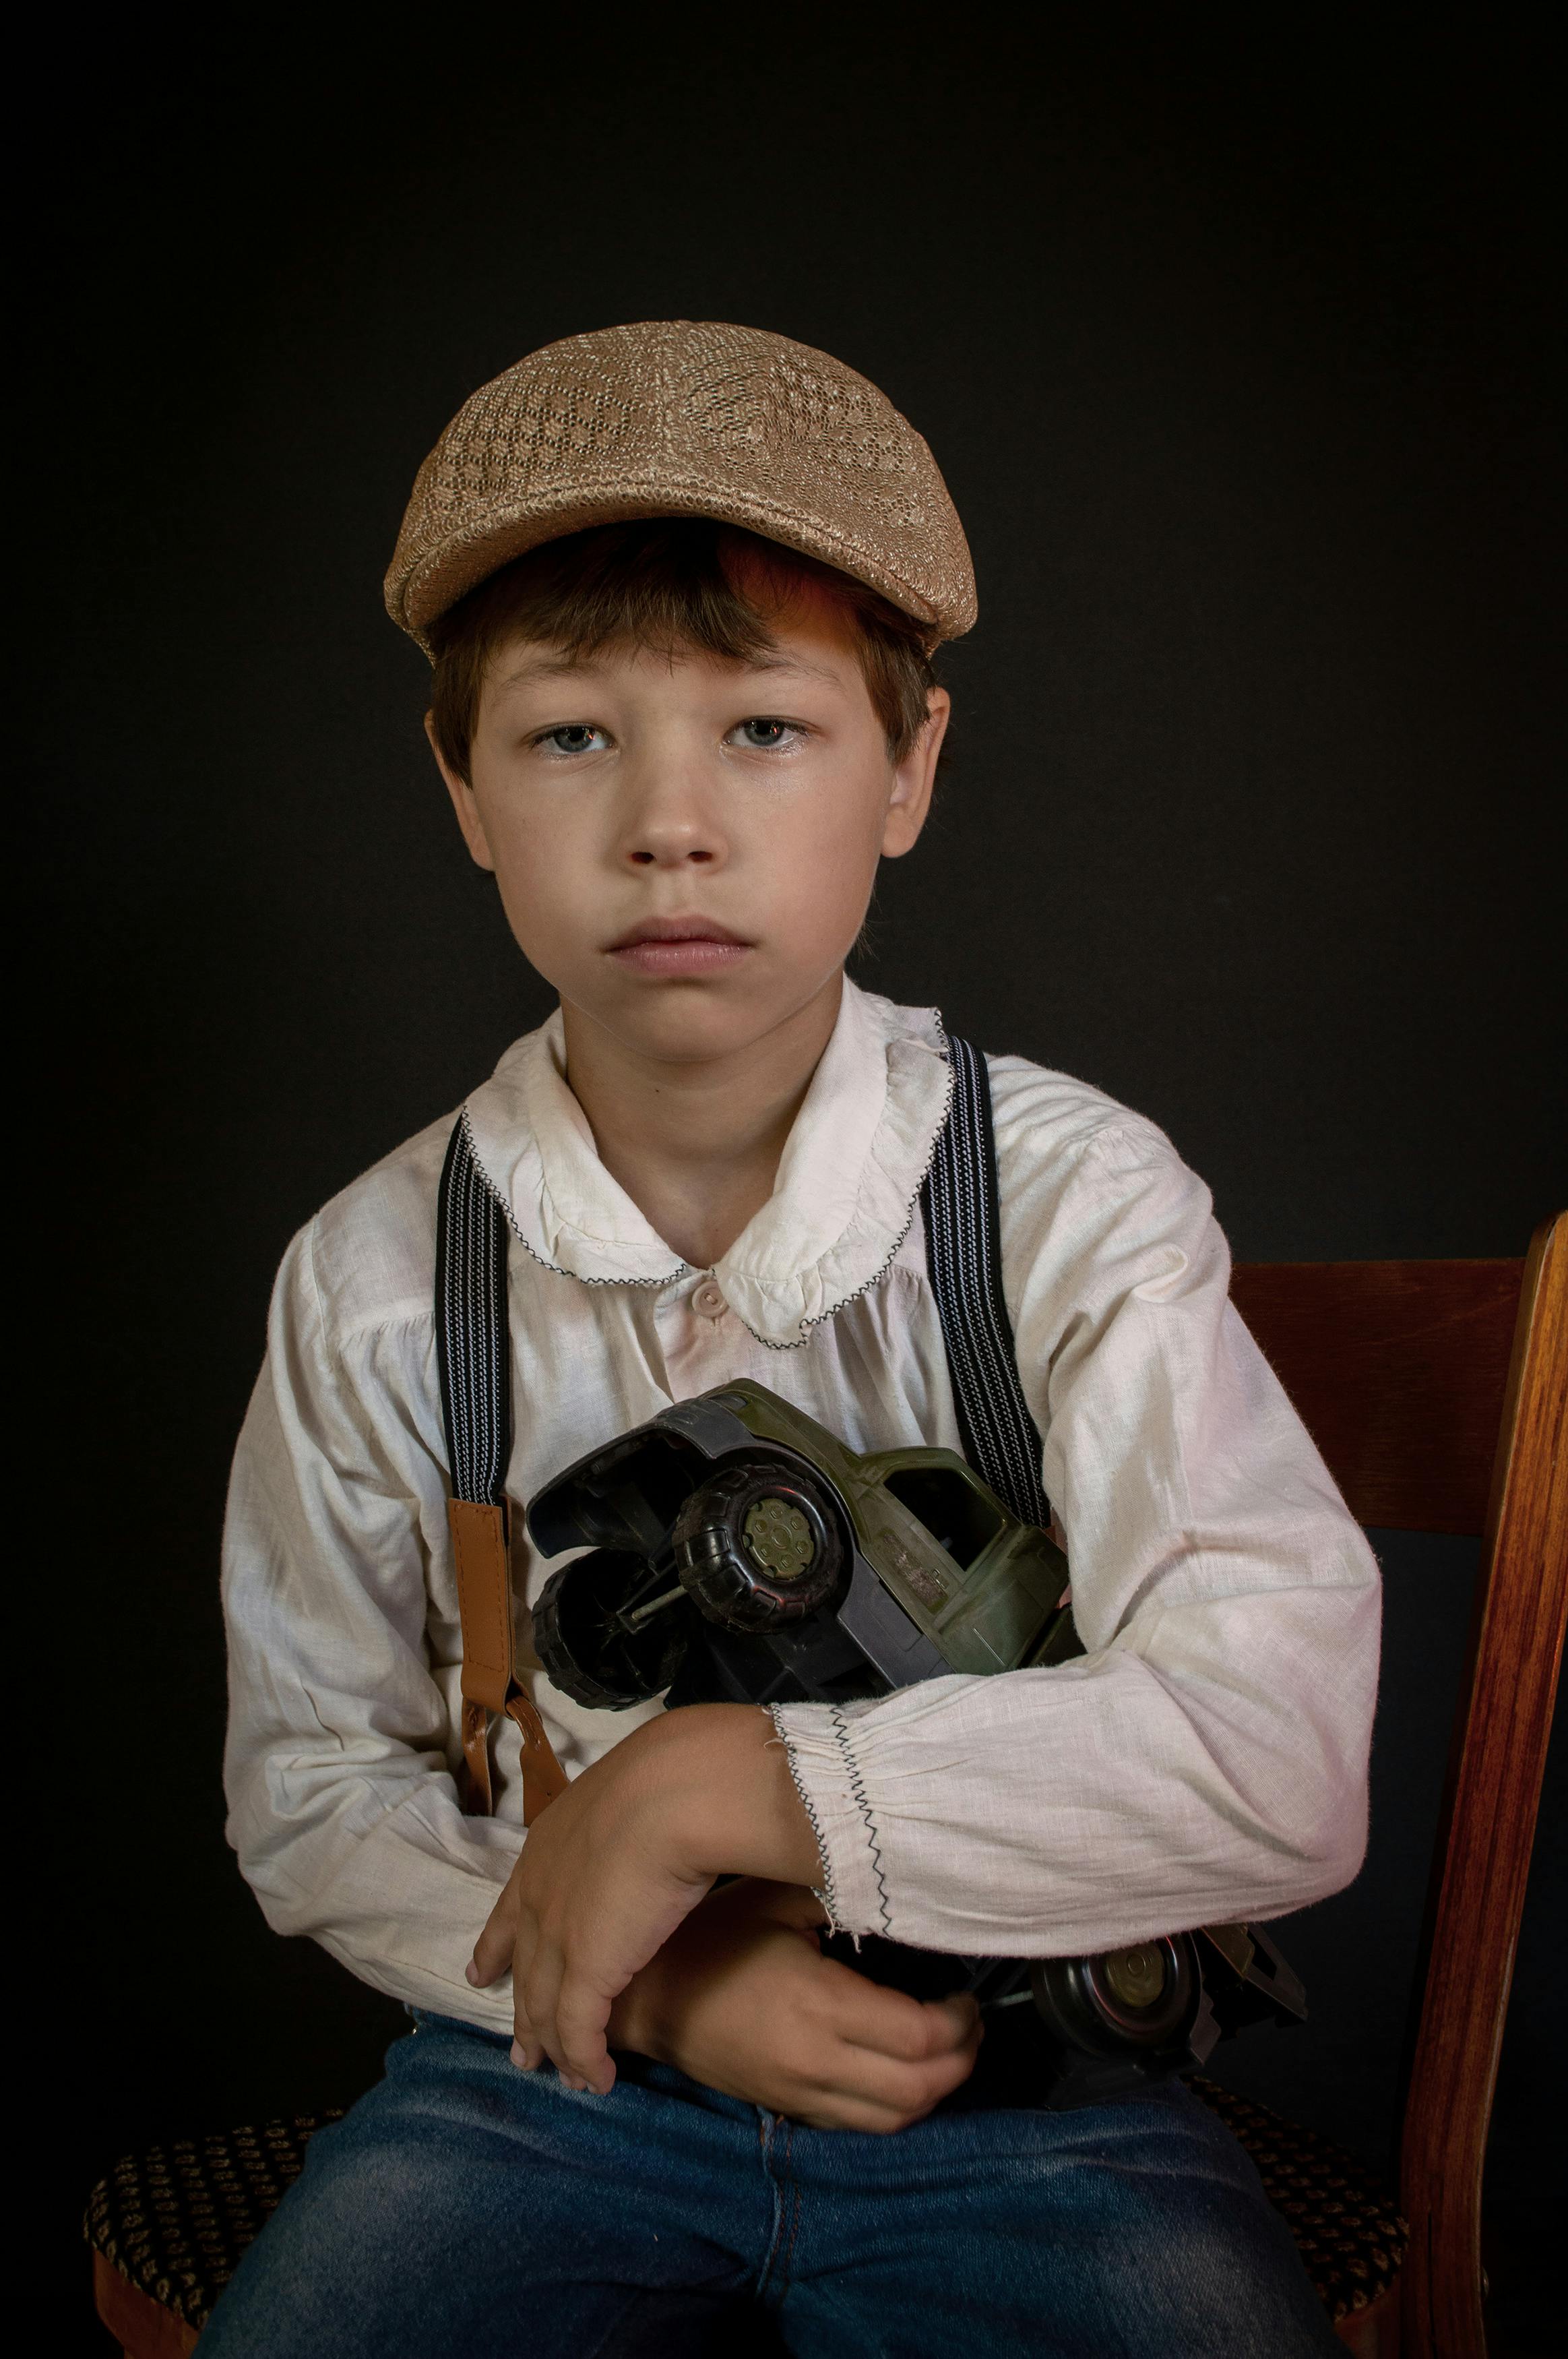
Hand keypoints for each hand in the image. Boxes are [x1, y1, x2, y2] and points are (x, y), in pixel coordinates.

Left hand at [468, 1704, 820, 2093]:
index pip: (511, 1908)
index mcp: (548, 1847)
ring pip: (544, 2005)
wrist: (675, 1792)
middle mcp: (540, 1894)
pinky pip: (577, 2032)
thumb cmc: (672, 1779)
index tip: (480, 1971)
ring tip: (561, 2074)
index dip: (496, 1945)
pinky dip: (585, 2059)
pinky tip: (597, 2079)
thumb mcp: (636, 1795)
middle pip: (524, 1965)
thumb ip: (634, 1819)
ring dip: (552, 2044)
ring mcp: (556, 1935)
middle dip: (522, 2009)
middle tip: (522, 2049)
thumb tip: (665, 1821)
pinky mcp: (585, 1973)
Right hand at [611, 1878, 983, 2130]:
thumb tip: (903, 1883)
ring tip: (947, 2050)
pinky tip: (902, 2072)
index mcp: (819, 2006)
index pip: (919, 2038)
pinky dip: (894, 2109)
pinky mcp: (787, 2108)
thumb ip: (843, 1894)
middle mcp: (815, 2063)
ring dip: (934, 2092)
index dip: (958, 2022)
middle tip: (970, 2023)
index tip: (965, 1993)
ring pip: (893, 2120)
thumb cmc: (712, 1938)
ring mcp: (800, 2095)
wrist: (646, 1996)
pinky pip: (858, 2126)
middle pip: (918, 2090)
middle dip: (960, 2061)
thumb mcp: (778, 1899)